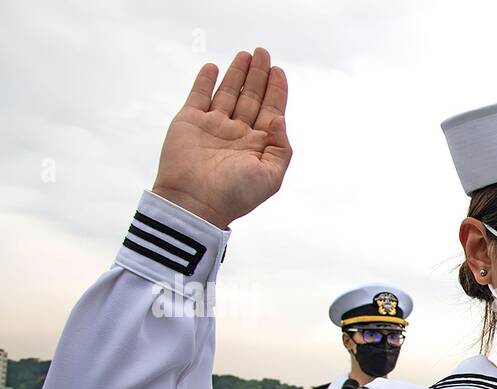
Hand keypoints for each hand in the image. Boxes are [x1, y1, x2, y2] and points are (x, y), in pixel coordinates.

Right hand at [151, 48, 291, 228]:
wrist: (194, 202)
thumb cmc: (234, 194)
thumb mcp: (270, 177)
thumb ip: (280, 148)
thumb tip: (279, 120)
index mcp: (258, 146)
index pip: (271, 111)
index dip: (276, 90)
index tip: (279, 70)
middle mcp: (237, 134)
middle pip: (251, 97)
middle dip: (258, 75)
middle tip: (263, 53)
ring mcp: (213, 127)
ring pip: (228, 93)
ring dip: (237, 74)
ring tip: (245, 54)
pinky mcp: (189, 122)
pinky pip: (199, 96)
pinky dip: (205, 81)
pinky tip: (213, 68)